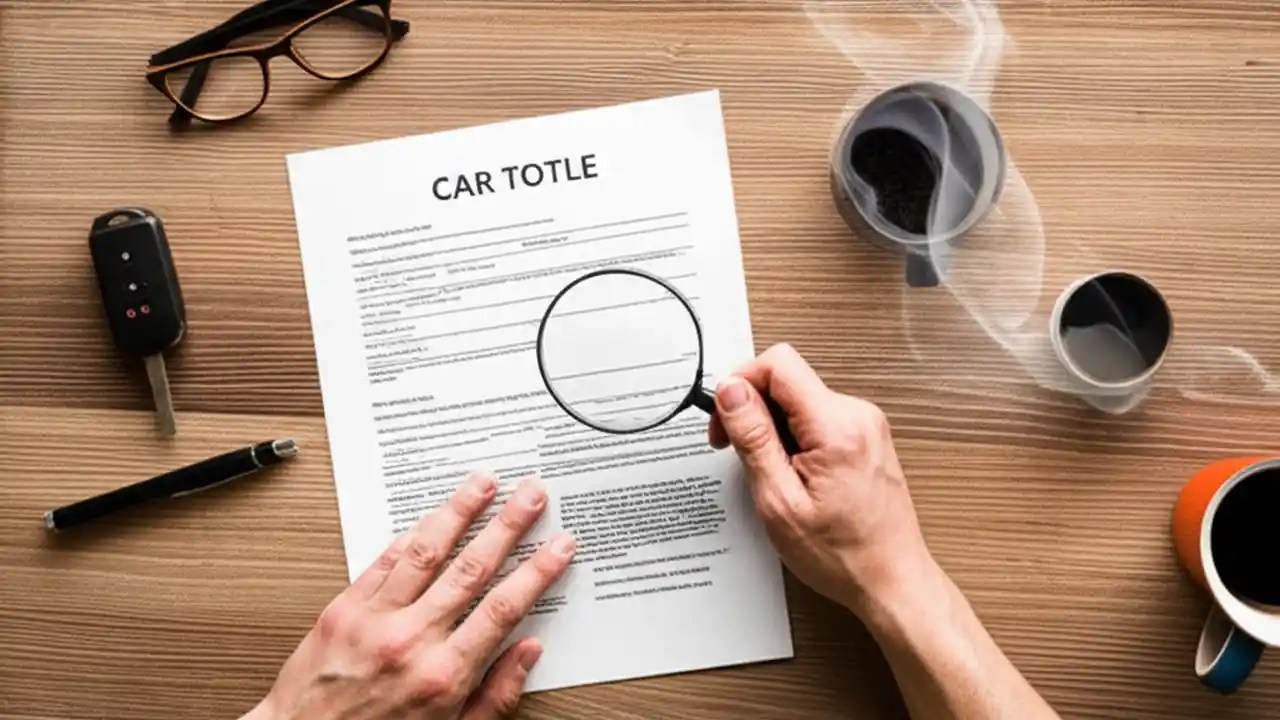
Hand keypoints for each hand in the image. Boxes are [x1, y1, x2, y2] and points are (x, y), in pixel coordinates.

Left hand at [244, 475, 575, 719]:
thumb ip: (496, 695)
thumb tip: (528, 653)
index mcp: (444, 674)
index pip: (504, 607)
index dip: (538, 570)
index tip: (559, 546)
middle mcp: (411, 640)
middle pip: (472, 567)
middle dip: (508, 524)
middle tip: (531, 494)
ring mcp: (374, 620)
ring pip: (427, 551)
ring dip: (460, 510)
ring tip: (482, 483)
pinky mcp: (342, 609)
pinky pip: (383, 562)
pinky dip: (409, 536)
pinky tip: (429, 518)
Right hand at [708, 344, 935, 617]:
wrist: (892, 581)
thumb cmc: (843, 555)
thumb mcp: (779, 501)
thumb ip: (753, 438)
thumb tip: (730, 391)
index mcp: (837, 426)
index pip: (778, 364)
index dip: (741, 383)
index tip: (725, 419)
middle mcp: (857, 415)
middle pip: (787, 380)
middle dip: (753, 410)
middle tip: (738, 453)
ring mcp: (865, 424)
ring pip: (799, 400)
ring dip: (773, 428)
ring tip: (772, 475)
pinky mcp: (865, 435)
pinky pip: (816, 418)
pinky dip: (794, 438)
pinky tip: (792, 476)